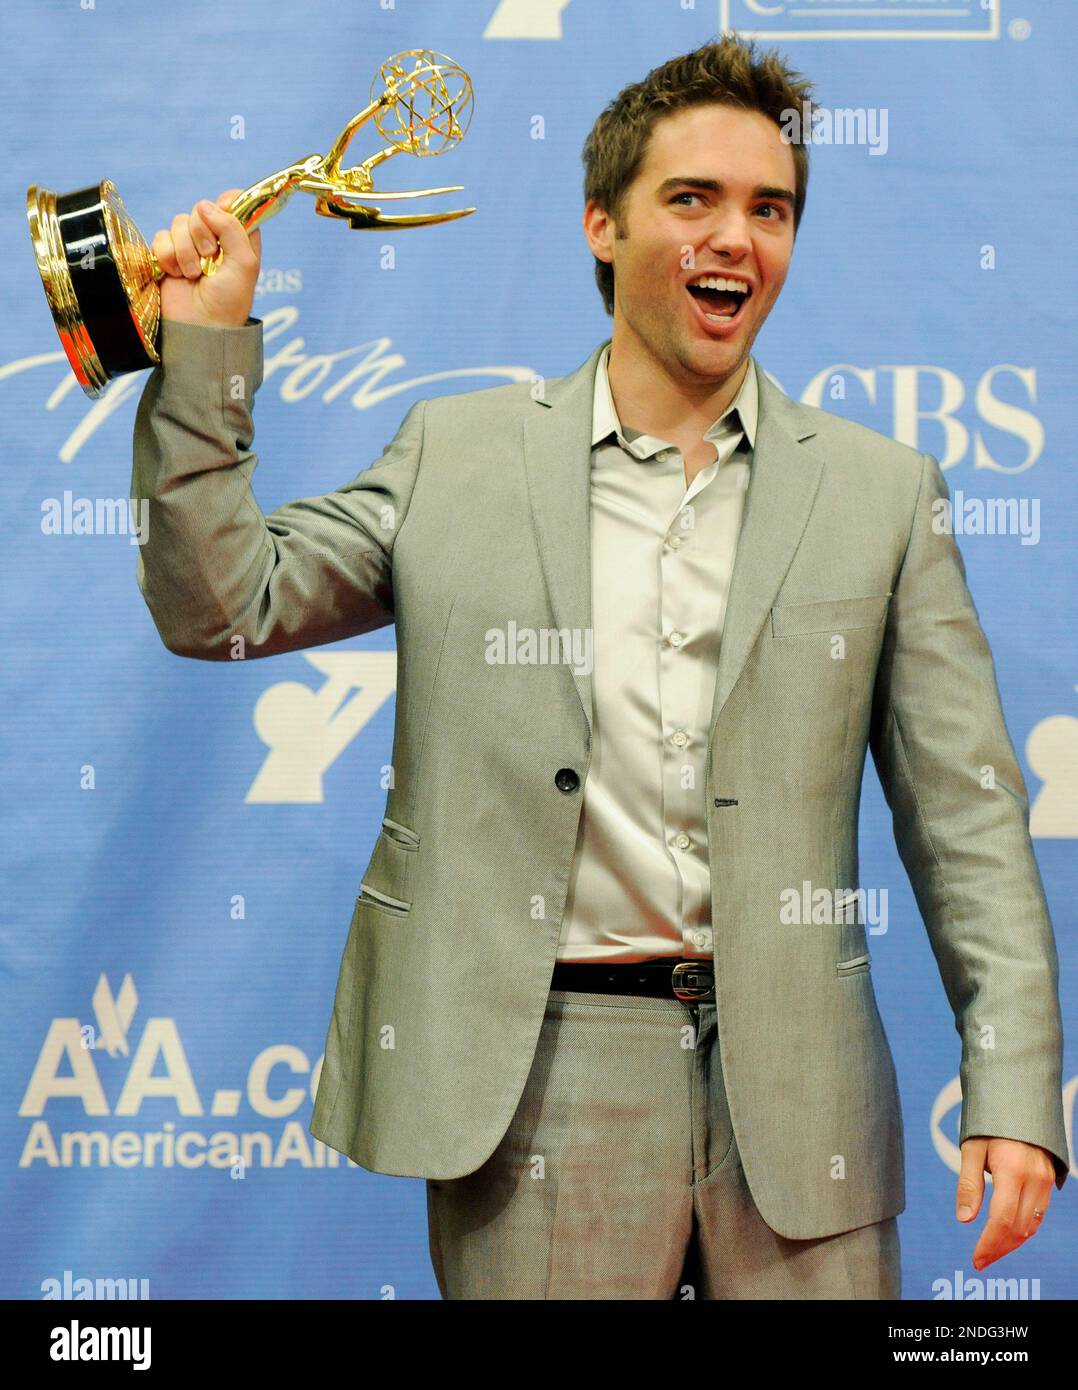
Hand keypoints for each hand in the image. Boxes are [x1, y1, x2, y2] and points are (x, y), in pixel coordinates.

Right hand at [151, 189, 261, 328]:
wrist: (200, 327)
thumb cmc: (228, 301)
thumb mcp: (245, 265)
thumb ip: (232, 229)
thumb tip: (206, 205)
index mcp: (239, 239)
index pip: (234, 202)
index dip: (227, 202)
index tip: (223, 209)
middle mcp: (215, 239)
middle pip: (202, 209)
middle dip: (202, 233)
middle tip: (209, 257)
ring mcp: (190, 247)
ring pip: (179, 222)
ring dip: (185, 250)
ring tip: (193, 274)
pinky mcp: (168, 255)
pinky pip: (161, 237)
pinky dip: (167, 255)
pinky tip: (176, 274)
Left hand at [956, 1136, 1055, 1269]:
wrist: (1019, 1100)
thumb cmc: (990, 1123)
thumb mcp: (972, 1148)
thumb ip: (969, 1184)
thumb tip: (964, 1219)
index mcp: (1012, 1170)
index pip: (1002, 1220)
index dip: (988, 1244)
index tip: (975, 1259)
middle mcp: (1034, 1179)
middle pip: (1018, 1228)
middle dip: (998, 1249)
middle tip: (980, 1261)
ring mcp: (1045, 1181)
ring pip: (1031, 1225)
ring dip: (1011, 1243)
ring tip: (990, 1252)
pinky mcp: (1049, 1181)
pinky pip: (1038, 1214)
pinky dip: (1023, 1229)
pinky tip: (1006, 1234)